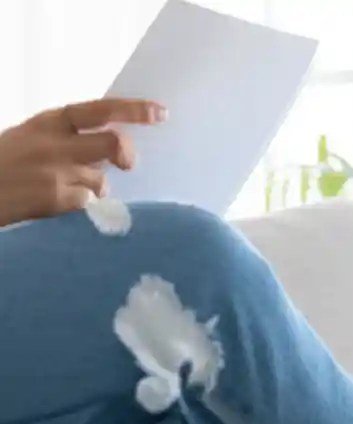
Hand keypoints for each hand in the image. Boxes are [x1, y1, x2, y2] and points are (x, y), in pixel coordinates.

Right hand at [0, 98, 165, 226]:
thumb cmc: (4, 166)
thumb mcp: (31, 139)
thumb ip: (69, 140)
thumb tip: (111, 151)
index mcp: (48, 122)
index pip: (99, 110)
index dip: (133, 110)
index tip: (161, 113)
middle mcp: (55, 144)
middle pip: (114, 144)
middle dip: (127, 154)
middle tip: (128, 164)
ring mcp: (57, 173)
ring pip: (101, 181)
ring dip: (92, 187)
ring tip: (62, 189)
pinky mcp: (55, 201)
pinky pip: (87, 204)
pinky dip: (80, 207)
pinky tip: (57, 205)